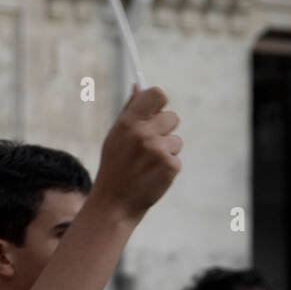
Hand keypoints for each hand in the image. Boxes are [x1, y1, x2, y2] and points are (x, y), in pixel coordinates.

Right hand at [90, 86, 181, 223]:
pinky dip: (168, 168)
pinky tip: (152, 176)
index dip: (159, 103)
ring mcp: (158, 150)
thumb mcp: (115, 137)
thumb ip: (129, 111)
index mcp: (128, 123)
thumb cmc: (114, 168)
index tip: (155, 113)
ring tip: (148, 165)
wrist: (114, 204)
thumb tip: (138, 85)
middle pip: (172, 117)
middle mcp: (143, 133)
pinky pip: (176, 158)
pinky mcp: (170, 166)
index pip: (157, 94)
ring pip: (176, 140)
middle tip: (148, 147)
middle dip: (164, 130)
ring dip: (166, 151)